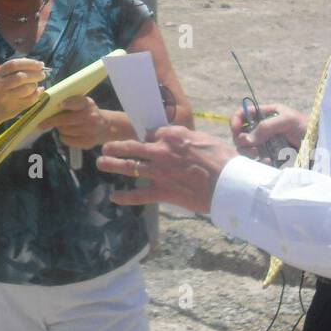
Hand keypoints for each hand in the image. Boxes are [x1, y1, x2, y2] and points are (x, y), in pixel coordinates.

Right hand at [0, 58, 44, 125]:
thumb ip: (14, 69)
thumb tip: (36, 64)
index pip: (14, 65)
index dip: (29, 63)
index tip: (40, 64)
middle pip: (21, 77)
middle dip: (35, 74)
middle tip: (42, 74)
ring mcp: (6, 98)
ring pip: (27, 89)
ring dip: (35, 85)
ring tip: (36, 84)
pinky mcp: (13, 108)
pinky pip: (30, 100)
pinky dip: (37, 94)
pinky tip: (38, 91)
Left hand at [38, 95, 108, 149]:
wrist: (105, 126)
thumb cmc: (88, 112)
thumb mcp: (83, 103)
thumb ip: (70, 102)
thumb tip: (48, 103)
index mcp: (87, 104)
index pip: (78, 103)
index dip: (69, 103)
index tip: (61, 105)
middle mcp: (90, 117)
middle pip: (65, 120)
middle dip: (51, 121)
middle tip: (42, 124)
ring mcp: (89, 131)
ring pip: (64, 131)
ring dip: (59, 129)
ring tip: (63, 126)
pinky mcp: (87, 142)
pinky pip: (67, 140)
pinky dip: (63, 137)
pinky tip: (68, 134)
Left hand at [97, 126, 237, 215]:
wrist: (229, 183)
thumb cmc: (222, 159)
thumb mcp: (203, 138)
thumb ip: (184, 136)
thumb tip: (173, 135)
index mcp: (172, 136)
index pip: (151, 133)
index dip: (147, 138)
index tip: (145, 141)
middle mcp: (162, 152)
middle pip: (132, 147)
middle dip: (116, 147)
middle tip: (106, 147)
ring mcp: (160, 172)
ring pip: (130, 167)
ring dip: (113, 164)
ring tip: (101, 163)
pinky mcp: (164, 192)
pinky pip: (140, 195)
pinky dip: (125, 197)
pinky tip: (114, 197)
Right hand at [229, 102, 306, 157]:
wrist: (322, 146)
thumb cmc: (307, 127)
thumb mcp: (288, 120)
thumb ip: (266, 126)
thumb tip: (245, 140)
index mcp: (265, 115)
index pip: (242, 114)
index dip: (235, 121)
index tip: (236, 131)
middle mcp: (262, 129)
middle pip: (240, 134)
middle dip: (241, 141)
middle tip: (253, 148)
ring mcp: (265, 144)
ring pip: (246, 150)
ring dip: (249, 153)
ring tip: (260, 156)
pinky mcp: (269, 158)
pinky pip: (257, 161)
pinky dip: (259, 162)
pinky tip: (268, 162)